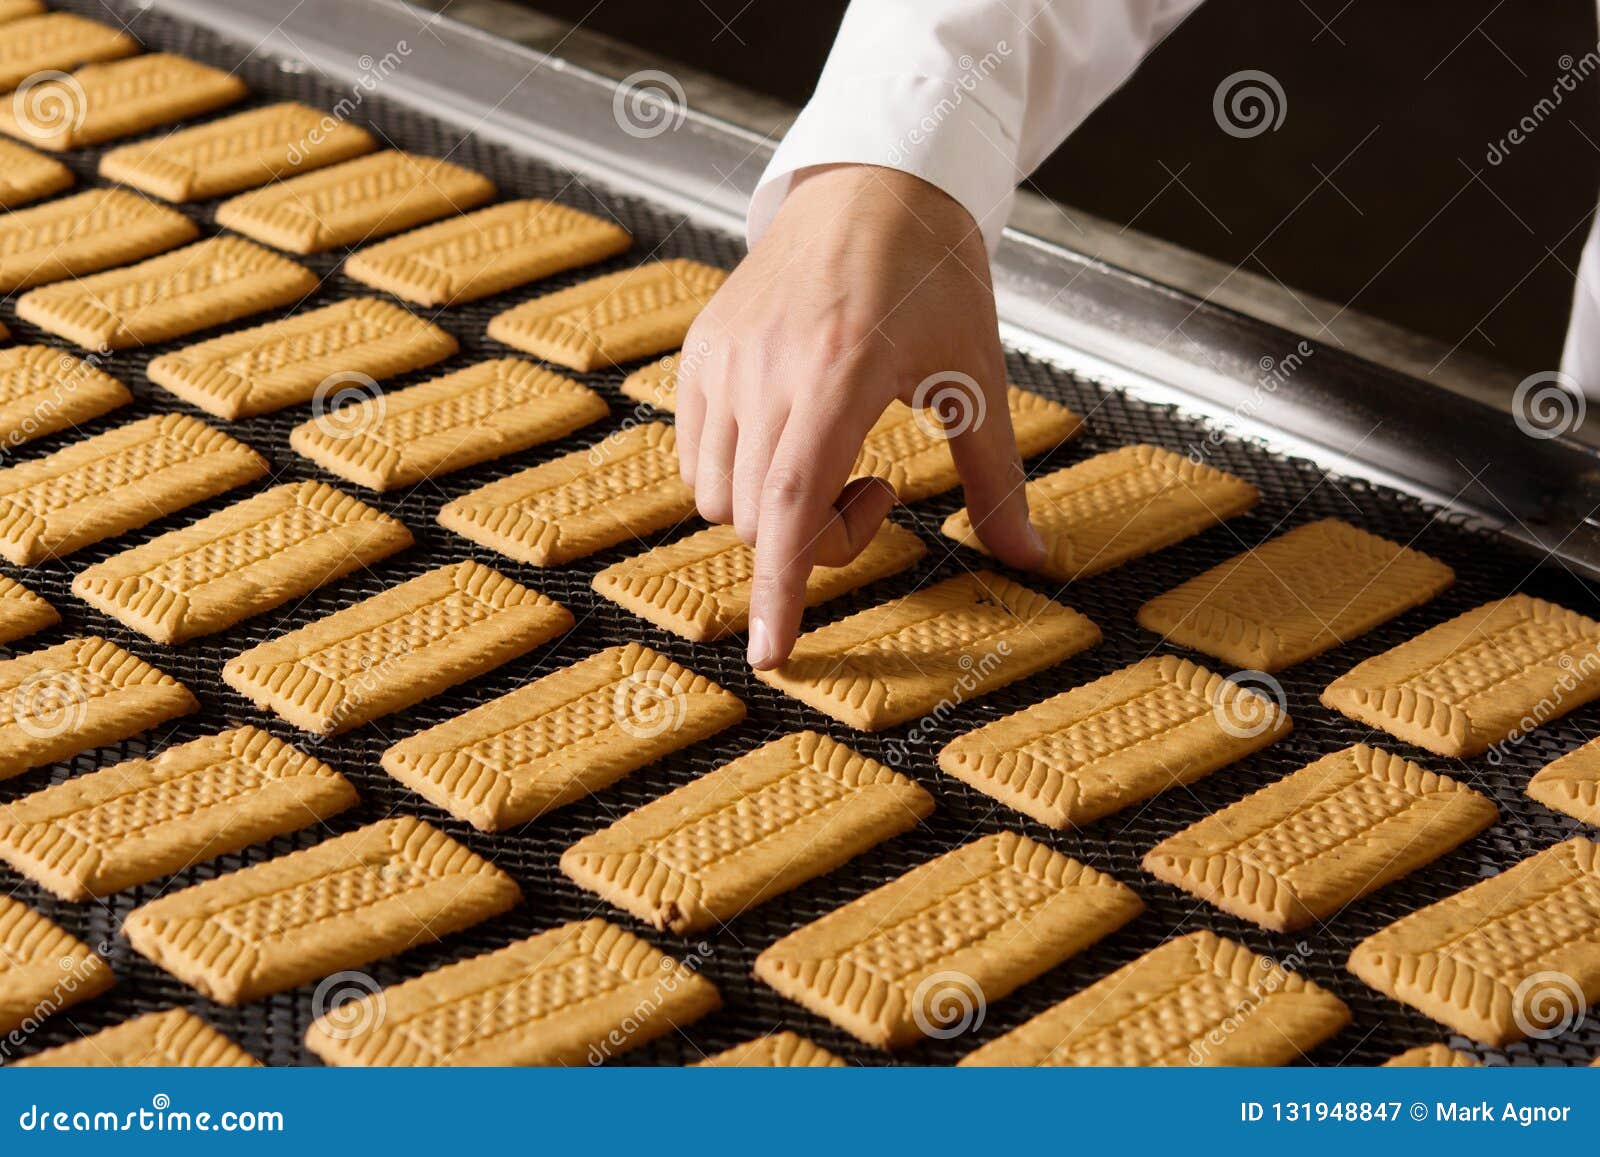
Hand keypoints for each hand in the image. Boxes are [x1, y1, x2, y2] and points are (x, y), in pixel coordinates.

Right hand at [676, 163, 1045, 668]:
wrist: (871, 185)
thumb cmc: (934, 273)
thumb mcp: (977, 377)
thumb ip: (998, 478)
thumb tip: (1032, 560)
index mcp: (840, 373)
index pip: (793, 510)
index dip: (782, 591)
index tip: (772, 654)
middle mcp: (767, 369)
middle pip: (759, 519)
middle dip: (815, 542)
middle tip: (878, 491)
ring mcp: (723, 359)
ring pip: (717, 495)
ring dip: (773, 513)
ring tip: (831, 458)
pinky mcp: (699, 351)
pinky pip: (696, 454)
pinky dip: (738, 477)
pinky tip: (790, 439)